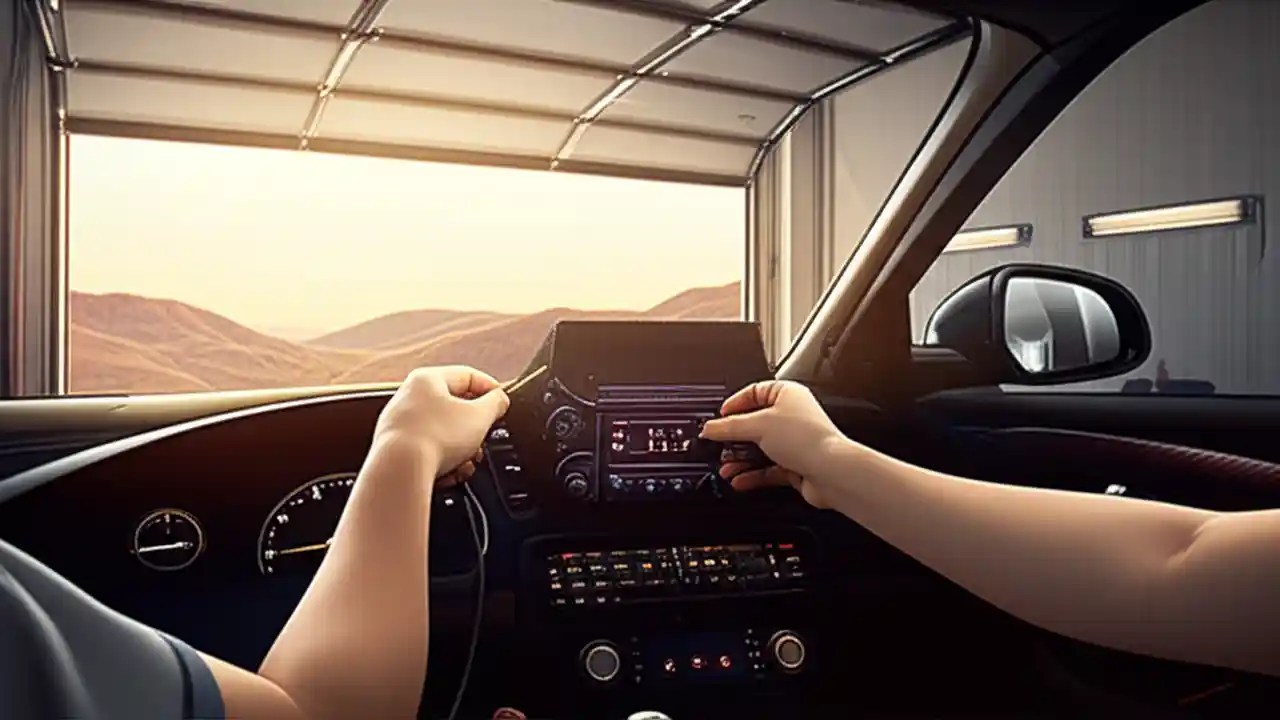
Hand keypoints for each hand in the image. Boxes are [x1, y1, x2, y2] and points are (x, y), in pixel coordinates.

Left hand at [376, 365, 510, 481]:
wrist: (400, 470)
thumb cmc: (434, 437)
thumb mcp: (480, 416)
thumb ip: (495, 403)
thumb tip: (499, 400)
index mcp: (428, 379)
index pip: (468, 376)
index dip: (491, 390)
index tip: (502, 405)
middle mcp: (408, 396)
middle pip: (454, 407)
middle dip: (474, 428)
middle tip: (484, 439)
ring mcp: (399, 423)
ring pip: (442, 432)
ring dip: (460, 448)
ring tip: (467, 462)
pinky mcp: (394, 448)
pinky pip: (427, 450)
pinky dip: (442, 460)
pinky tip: (450, 472)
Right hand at [699, 380, 843, 508]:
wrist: (832, 472)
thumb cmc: (808, 439)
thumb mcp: (758, 426)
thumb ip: (729, 427)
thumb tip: (709, 428)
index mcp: (788, 395)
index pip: (755, 392)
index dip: (735, 403)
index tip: (720, 416)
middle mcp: (793, 417)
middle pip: (755, 424)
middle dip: (735, 437)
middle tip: (719, 444)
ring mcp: (795, 443)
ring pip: (760, 449)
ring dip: (741, 459)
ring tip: (725, 467)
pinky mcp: (796, 465)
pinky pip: (768, 469)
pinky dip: (752, 475)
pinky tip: (739, 480)